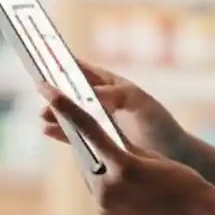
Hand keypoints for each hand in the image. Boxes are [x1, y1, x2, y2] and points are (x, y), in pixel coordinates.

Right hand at [39, 58, 188, 159]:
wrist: (172, 156)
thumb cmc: (161, 125)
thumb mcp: (141, 105)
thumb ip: (117, 96)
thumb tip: (91, 92)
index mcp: (113, 86)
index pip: (84, 71)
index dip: (65, 64)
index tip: (46, 58)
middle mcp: (102, 101)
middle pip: (72, 92)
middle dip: (57, 92)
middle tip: (42, 91)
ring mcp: (98, 122)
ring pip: (71, 113)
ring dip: (57, 113)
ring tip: (43, 116)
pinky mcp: (96, 141)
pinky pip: (74, 134)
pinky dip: (61, 132)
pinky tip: (48, 131)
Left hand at [40, 83, 214, 214]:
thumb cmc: (183, 179)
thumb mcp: (151, 155)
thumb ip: (121, 145)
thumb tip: (96, 136)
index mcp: (123, 167)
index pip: (87, 129)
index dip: (65, 106)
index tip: (46, 88)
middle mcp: (109, 190)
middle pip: (85, 153)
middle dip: (84, 138)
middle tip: (78, 118)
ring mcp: (106, 208)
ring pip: (90, 172)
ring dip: (95, 159)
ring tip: (110, 151)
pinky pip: (98, 190)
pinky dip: (104, 178)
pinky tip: (118, 174)